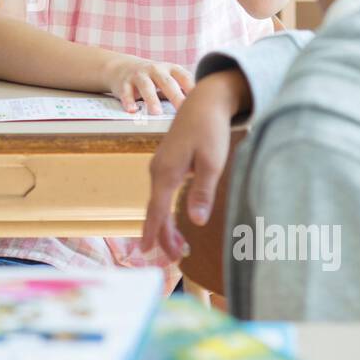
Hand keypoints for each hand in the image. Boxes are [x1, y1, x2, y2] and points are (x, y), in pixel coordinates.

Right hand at [106, 54, 192, 114]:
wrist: (122, 67)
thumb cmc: (152, 77)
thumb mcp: (168, 77)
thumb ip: (182, 89)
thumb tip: (202, 106)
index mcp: (170, 69)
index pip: (184, 77)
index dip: (192, 88)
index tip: (200, 100)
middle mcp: (156, 69)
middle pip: (167, 82)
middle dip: (175, 96)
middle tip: (182, 109)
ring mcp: (139, 75)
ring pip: (146, 86)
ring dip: (151, 99)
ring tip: (156, 112)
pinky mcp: (124, 82)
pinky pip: (126, 92)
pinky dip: (128, 101)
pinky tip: (132, 110)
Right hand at [139, 68, 249, 259]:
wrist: (205, 101)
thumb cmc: (210, 129)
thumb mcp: (212, 162)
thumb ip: (203, 191)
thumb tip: (197, 220)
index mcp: (166, 173)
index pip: (156, 211)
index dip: (153, 233)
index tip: (146, 253)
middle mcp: (157, 171)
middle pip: (155, 210)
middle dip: (162, 235)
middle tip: (173, 259)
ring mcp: (160, 166)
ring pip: (158, 202)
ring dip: (165, 225)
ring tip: (176, 246)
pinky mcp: (167, 163)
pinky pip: (161, 193)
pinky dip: (165, 210)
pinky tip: (173, 218)